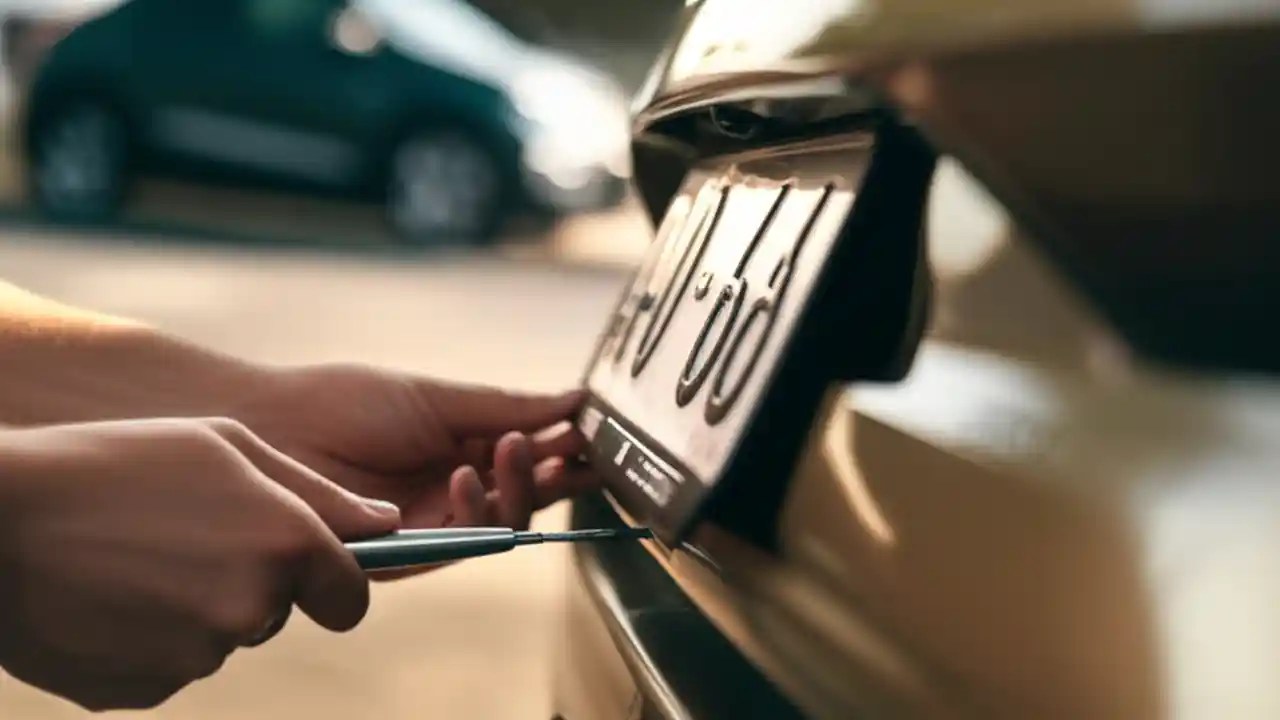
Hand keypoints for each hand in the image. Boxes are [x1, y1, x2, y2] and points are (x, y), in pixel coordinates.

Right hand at [0, 418, 398, 710]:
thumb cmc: (117, 461)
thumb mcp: (226, 445)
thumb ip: (319, 492)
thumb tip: (388, 526)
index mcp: (286, 546)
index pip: (351, 598)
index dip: (333, 583)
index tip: (310, 571)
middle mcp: (253, 610)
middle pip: (276, 613)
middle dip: (249, 582)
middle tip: (183, 537)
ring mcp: (195, 659)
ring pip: (219, 639)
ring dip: (194, 609)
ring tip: (133, 559)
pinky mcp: (141, 692)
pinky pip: (167, 668)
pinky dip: (147, 641)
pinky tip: (105, 596)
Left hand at [240, 364, 597, 546]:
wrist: (275, 426)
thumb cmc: (346, 401)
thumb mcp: (437, 396)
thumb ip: (506, 405)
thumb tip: (574, 399)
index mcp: (463, 446)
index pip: (529, 454)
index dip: (562, 446)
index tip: (593, 430)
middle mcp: (454, 489)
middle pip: (525, 494)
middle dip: (555, 473)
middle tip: (576, 449)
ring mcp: (434, 522)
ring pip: (503, 523)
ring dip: (519, 488)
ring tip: (512, 446)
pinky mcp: (410, 553)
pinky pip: (463, 543)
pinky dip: (476, 512)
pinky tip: (466, 477)